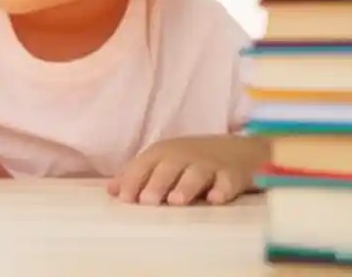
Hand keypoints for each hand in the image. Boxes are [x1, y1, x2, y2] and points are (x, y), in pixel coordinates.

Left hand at [107, 135, 268, 206]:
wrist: (240, 150)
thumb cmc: (193, 160)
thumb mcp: (165, 163)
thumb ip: (139, 176)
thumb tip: (111, 190)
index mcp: (163, 153)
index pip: (143, 165)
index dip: (133, 180)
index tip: (125, 199)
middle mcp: (185, 156)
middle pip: (168, 168)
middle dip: (157, 184)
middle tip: (148, 201)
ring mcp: (210, 164)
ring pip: (195, 174)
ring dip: (186, 186)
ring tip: (176, 200)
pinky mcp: (233, 174)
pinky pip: (227, 182)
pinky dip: (222, 190)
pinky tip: (215, 199)